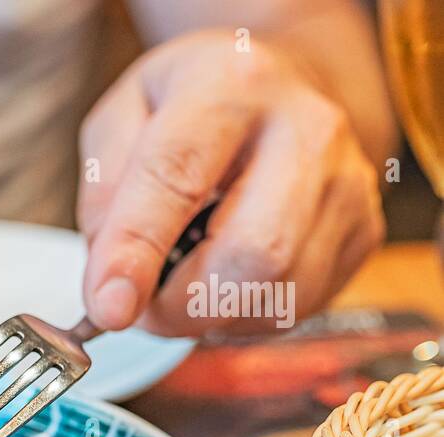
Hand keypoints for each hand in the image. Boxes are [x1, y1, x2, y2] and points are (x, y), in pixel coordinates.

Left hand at [77, 29, 384, 335]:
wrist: (277, 90)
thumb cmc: (187, 108)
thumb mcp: (119, 121)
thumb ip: (103, 195)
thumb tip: (110, 285)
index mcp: (229, 87)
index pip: (177, 179)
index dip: (137, 253)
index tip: (108, 309)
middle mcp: (305, 128)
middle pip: (254, 252)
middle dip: (183, 306)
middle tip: (144, 307)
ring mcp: (347, 183)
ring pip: (279, 294)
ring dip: (210, 318)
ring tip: (179, 289)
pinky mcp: (364, 231)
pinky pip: (298, 308)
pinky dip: (244, 318)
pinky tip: (222, 286)